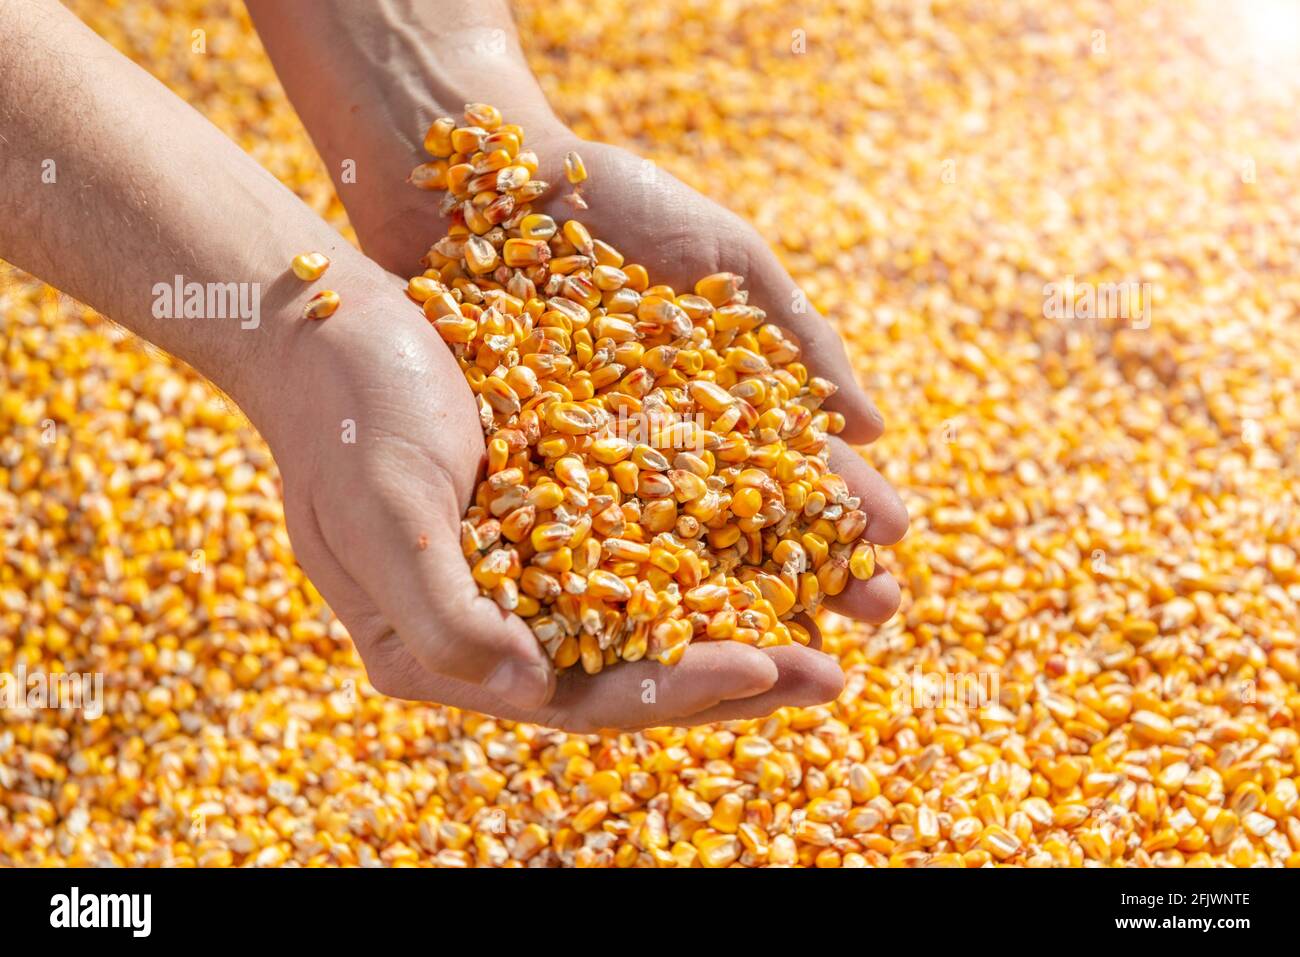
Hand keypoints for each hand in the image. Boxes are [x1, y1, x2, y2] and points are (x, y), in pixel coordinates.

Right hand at [265, 266, 849, 731]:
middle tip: (833, 676)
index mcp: (449, 652)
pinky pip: (653, 541)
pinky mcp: (562, 507)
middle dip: (737, 674)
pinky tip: (785, 538)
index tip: (765, 670)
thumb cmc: (344, 417)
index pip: (580, 699)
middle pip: (636, 671)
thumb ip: (446, 619)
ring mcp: (538, 568)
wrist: (330, 324)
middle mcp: (503, 624)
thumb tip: (530, 695)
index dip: (676, 691)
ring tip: (834, 620)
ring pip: (658, 614)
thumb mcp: (382, 516)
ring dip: (746, 617)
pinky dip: (717, 546)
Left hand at [352, 128, 909, 626]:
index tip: (898, 541)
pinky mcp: (531, 474)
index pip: (797, 464)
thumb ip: (799, 331)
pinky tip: (666, 623)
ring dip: (735, 596)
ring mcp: (601, 466)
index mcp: (725, 398)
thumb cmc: (621, 204)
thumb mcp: (727, 254)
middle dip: (810, 568)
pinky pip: (583, 536)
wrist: (491, 181)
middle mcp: (671, 445)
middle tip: (873, 617)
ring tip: (790, 640)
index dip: (846, 503)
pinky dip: (622, 580)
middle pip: (747, 522)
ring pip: (674, 547)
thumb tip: (875, 427)